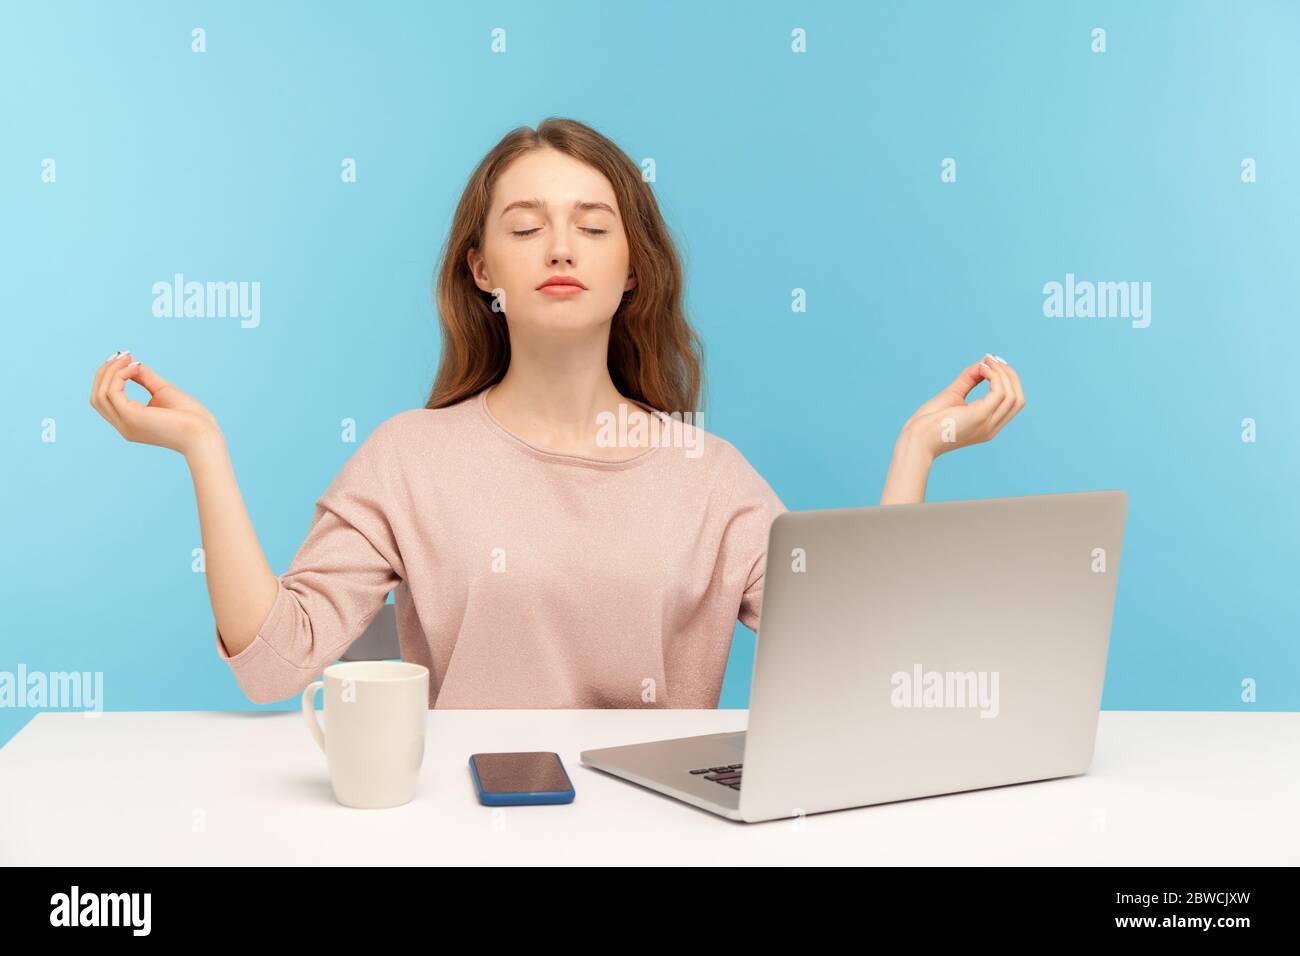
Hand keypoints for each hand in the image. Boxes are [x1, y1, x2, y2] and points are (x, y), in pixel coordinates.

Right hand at [89, 351, 221, 455]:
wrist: (204, 434)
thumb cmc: (191, 416)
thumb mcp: (162, 391)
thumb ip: (144, 378)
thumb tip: (130, 363)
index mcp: (130, 422)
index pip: (105, 400)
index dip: (108, 378)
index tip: (123, 359)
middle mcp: (123, 426)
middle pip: (97, 397)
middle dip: (104, 373)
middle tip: (121, 354)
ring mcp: (125, 424)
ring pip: (100, 394)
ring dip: (111, 372)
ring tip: (127, 358)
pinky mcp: (131, 417)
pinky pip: (112, 392)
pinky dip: (120, 376)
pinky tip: (135, 367)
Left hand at [901, 354, 1025, 459]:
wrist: (917, 438)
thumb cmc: (929, 421)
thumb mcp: (954, 395)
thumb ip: (969, 379)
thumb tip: (983, 363)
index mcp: (988, 426)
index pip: (1013, 404)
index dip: (1009, 382)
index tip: (994, 364)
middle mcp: (991, 428)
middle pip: (1018, 400)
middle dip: (1010, 376)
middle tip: (993, 360)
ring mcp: (988, 424)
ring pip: (1012, 395)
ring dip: (1002, 373)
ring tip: (985, 362)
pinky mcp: (980, 416)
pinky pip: (999, 392)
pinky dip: (994, 376)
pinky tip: (981, 369)